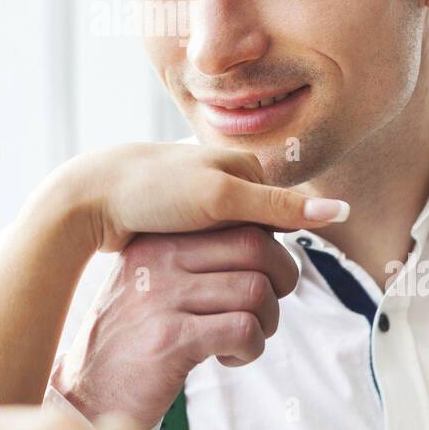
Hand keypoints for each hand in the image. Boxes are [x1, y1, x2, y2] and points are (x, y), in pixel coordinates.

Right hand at [51, 223, 298, 428]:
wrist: (87, 391)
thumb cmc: (134, 336)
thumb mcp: (153, 280)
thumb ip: (194, 256)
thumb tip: (264, 236)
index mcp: (158, 238)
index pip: (238, 219)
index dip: (269, 248)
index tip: (264, 276)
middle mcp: (159, 259)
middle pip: (256, 246)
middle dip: (281, 280)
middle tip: (265, 308)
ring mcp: (163, 297)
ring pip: (256, 290)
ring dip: (267, 321)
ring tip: (244, 338)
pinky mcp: (171, 340)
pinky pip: (244, 330)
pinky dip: (251, 348)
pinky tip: (228, 357)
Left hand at [55, 142, 347, 253]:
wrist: (87, 198)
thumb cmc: (153, 191)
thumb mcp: (220, 200)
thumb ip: (279, 207)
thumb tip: (340, 210)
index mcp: (241, 163)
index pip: (279, 219)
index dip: (264, 246)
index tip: (235, 257)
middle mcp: (222, 175)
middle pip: (254, 233)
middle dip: (236, 255)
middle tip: (202, 262)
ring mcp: (197, 197)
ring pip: (226, 244)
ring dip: (212, 261)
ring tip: (183, 263)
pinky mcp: (174, 217)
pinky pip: (199, 248)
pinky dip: (192, 262)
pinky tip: (173, 266)